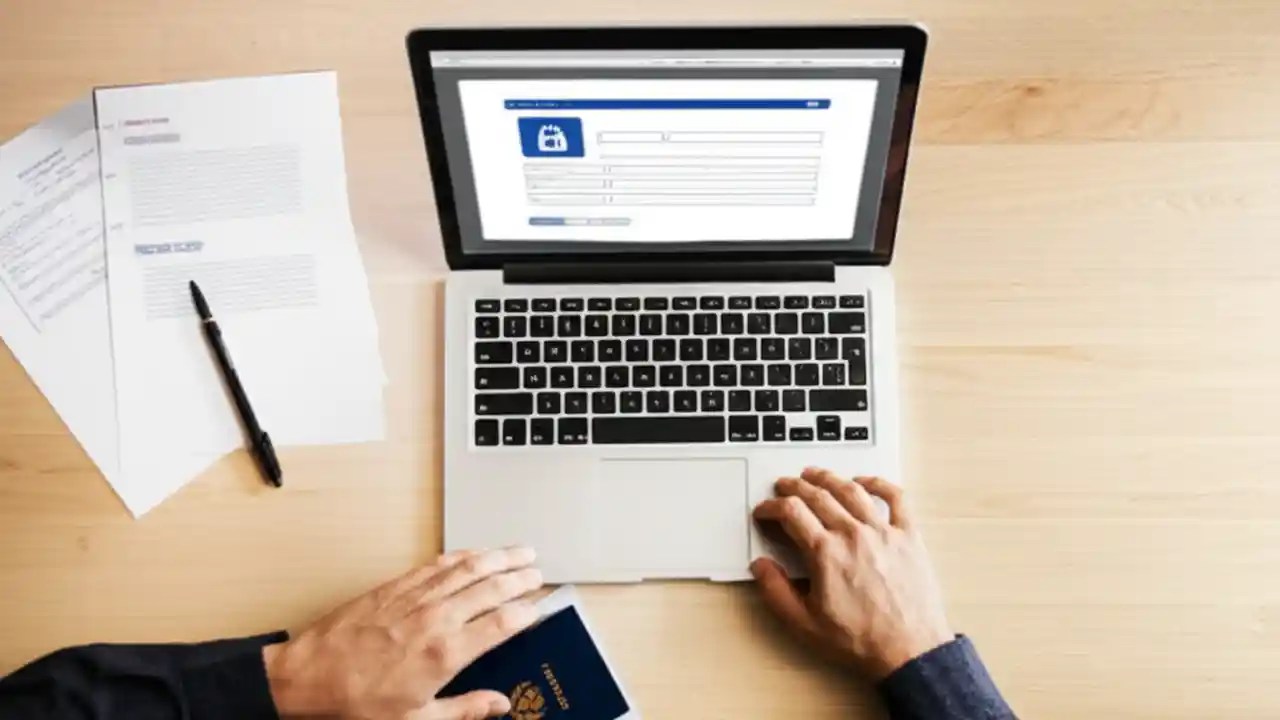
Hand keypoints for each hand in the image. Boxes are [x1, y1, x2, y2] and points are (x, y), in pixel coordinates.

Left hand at [262, 547, 542, 719]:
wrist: (308, 677)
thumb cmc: (358, 703)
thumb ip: (465, 709)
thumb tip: (498, 705)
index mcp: (447, 653)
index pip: (501, 624)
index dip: (526, 612)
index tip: (540, 606)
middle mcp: (436, 618)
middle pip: (490, 588)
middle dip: (519, 577)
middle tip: (538, 571)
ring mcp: (416, 598)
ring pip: (467, 568)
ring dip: (497, 557)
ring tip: (519, 551)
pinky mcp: (396, 586)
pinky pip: (437, 564)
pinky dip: (461, 555)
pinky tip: (474, 552)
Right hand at [751, 469, 952, 679]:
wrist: (909, 651)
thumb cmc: (862, 640)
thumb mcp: (805, 624)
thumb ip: (776, 591)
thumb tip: (760, 566)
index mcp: (826, 553)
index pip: (790, 512)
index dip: (771, 507)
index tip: (765, 512)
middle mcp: (853, 535)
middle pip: (817, 495)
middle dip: (794, 486)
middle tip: (783, 486)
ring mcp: (883, 532)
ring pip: (851, 490)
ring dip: (829, 477)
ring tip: (814, 474)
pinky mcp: (909, 536)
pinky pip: (895, 498)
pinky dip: (878, 483)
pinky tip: (865, 481)